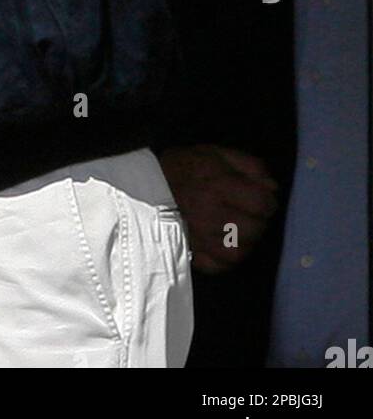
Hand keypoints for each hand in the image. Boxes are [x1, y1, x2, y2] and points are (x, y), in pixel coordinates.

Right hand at [159, 144, 278, 273]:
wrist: (146, 184)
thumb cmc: (185, 167)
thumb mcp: (216, 153)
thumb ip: (249, 166)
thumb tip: (272, 187)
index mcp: (217, 187)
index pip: (261, 203)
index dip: (268, 200)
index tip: (263, 198)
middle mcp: (210, 215)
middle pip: (254, 229)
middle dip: (259, 220)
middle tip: (252, 213)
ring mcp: (200, 238)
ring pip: (240, 251)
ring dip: (246, 240)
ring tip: (239, 228)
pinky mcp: (191, 254)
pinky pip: (221, 265)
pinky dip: (228, 257)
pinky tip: (226, 243)